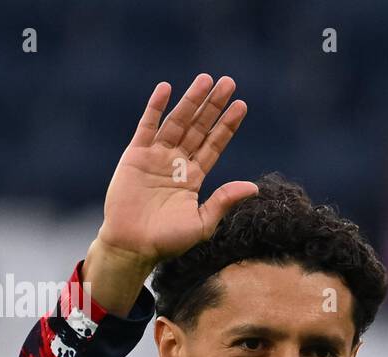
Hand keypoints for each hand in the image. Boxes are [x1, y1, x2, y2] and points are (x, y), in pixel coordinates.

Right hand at [97, 74, 257, 263]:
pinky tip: (166, 89)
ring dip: (191, 100)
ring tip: (206, 80)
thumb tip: (253, 187)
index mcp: (194, 177)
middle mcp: (177, 163)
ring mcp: (156, 157)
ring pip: (177, 122)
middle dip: (214, 105)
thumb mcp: (203, 223)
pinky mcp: (135, 155)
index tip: (242, 105)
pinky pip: (147, 126)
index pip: (214, 145)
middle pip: (199, 127)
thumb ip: (224, 201)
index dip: (227, 125)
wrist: (133, 246)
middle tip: (229, 82)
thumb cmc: (168, 241)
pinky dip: (155, 107)